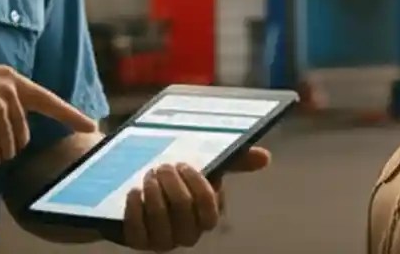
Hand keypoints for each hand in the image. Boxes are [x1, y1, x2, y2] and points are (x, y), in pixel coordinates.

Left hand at [121, 147, 270, 250]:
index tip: (183, 165)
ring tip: (148, 176)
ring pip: (160, 220)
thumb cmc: (178, 180)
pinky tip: (134, 192)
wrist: (141, 185)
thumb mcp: (205, 167)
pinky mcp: (139, 242)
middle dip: (171, 184)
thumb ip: (234, 161)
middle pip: (183, 210)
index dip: (196, 185)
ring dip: (153, 193)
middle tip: (162, 167)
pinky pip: (137, 231)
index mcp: (206, 218)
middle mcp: (187, 234)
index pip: (208, 208)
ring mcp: (163, 241)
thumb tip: (266, 157)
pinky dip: (135, 209)